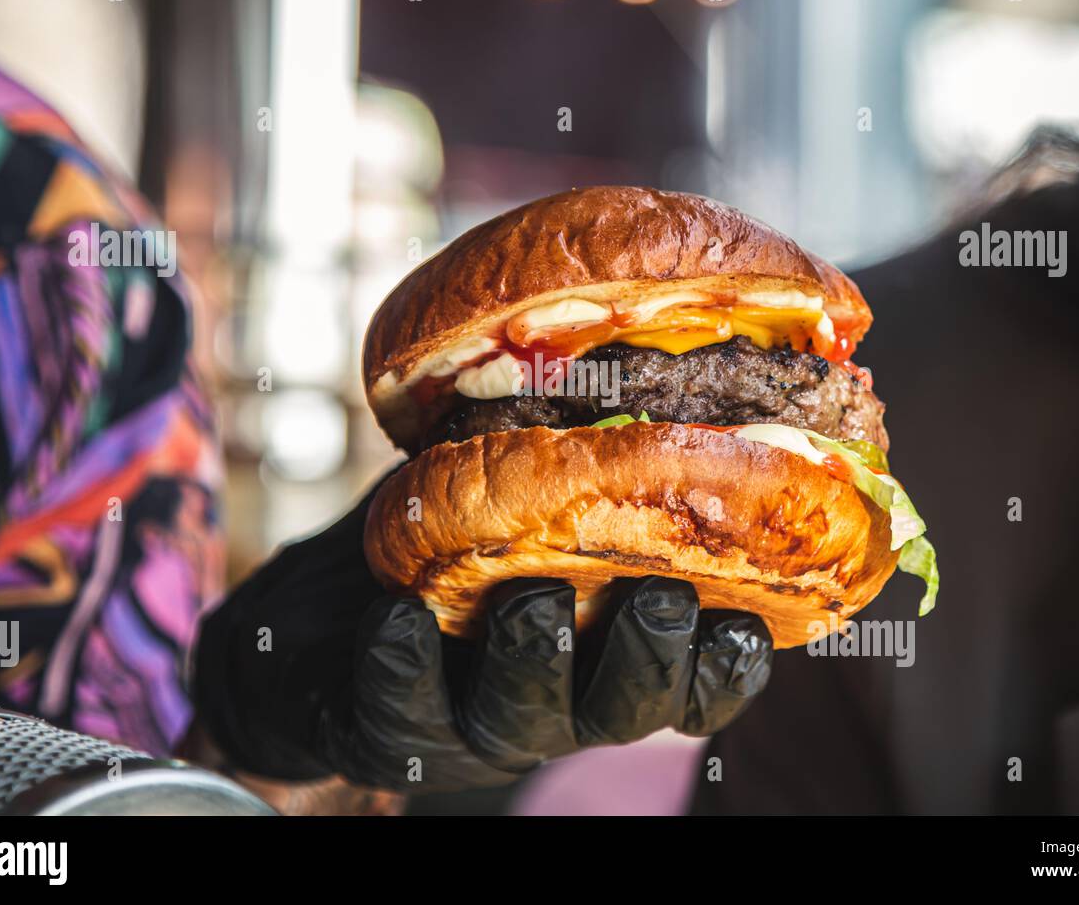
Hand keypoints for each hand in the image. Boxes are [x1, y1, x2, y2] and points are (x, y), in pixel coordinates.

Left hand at [193, 477, 773, 792]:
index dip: (729, 669)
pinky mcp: (390, 725)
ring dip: (537, 660)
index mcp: (611, 646)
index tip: (750, 624)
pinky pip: (399, 710)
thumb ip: (596, 448)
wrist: (328, 606)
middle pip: (627, 710)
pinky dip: (403, 666)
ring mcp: (475, 719)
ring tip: (531, 601)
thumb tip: (662, 354)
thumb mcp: (534, 483)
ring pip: (524, 720)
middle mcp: (559, 695)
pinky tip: (399, 619)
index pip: (696, 682)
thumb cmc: (457, 533)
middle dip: (651, 660)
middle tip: (661, 598)